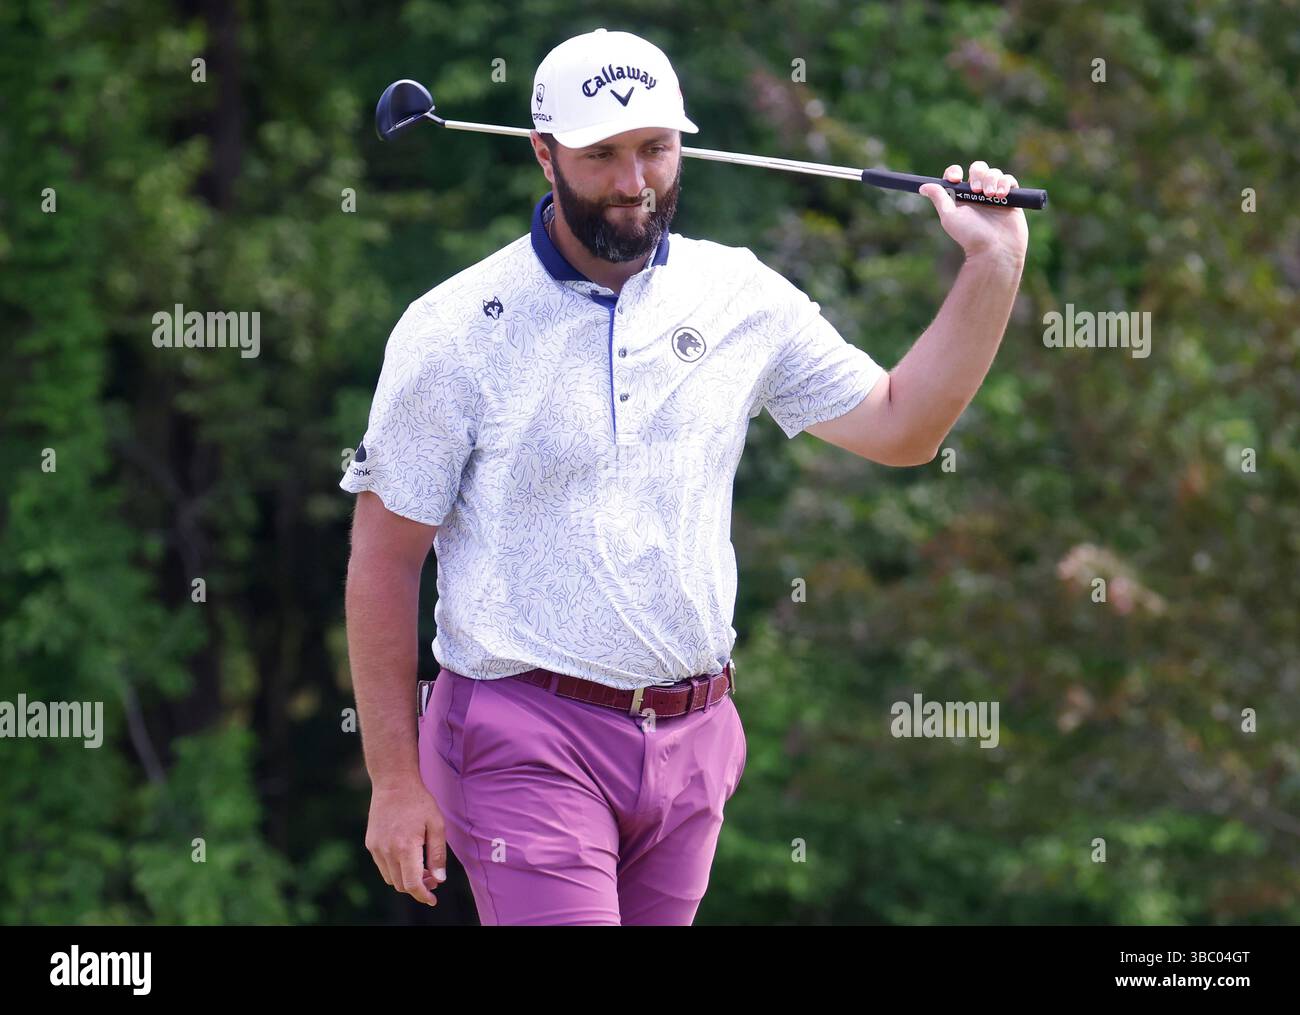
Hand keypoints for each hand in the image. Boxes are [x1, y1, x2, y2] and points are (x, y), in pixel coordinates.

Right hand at [365, 776, 447, 906]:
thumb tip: (439, 879)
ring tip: (421, 866)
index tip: (433, 899)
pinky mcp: (371, 844)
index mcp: (406, 847)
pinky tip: (408, 855)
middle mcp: (387, 851)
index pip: (412, 884)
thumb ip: (437, 854)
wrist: (393, 783)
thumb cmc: (419, 802)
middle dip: (418, 887)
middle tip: (432, 877)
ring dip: (405, 879)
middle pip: (401, 885)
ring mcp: (376, 848)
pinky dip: (395, 869)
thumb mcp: (436, 825)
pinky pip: (383, 866)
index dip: (423, 896)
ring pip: (390, 878)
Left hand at [919, 161, 1028, 261]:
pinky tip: (1001, 195)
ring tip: (990, 195)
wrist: (996, 250)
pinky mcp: (1011, 198)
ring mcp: (994, 195)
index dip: (954, 171)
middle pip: (977, 168)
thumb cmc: (970, 236)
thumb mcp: (950, 216)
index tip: (956, 179)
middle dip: (977, 174)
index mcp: (960, 197)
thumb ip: (939, 198)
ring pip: (993, 173)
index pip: (955, 174)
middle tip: (977, 190)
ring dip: (991, 179)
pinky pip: (1009, 180)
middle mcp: (977, 194)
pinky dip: (1005, 182)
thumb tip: (923, 186)